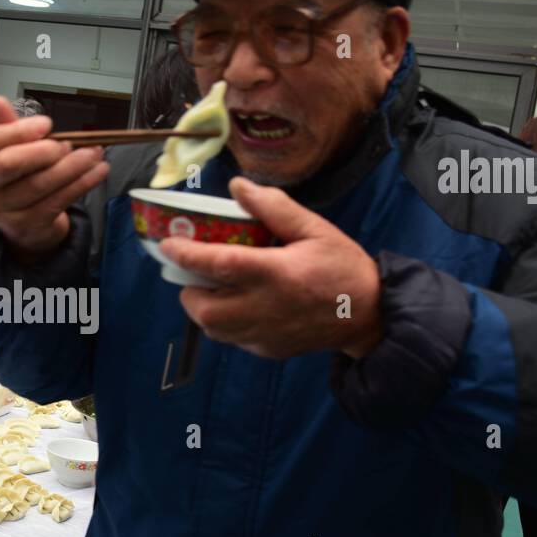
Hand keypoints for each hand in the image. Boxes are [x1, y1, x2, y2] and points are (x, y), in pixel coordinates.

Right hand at [0, 96, 108, 261]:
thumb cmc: (15, 180)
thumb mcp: (7, 152)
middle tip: (67, 143)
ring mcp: (3, 213)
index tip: (47, 124)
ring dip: (71, 166)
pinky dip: (82, 184)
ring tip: (95, 152)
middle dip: (40, 151)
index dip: (17, 131)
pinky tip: (99, 170)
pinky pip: (58, 201)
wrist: (22, 226)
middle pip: (7, 165)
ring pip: (38, 185)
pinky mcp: (28, 227)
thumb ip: (6, 128)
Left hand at [158, 177, 382, 359]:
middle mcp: (266, 308)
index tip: (167, 243)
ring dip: (205, 308)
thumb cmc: (343, 268)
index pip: (219, 264)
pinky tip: (241, 304)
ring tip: (217, 288)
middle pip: (205, 309)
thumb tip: (237, 186)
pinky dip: (226, 323)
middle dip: (190, 290)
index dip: (187, 254)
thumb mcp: (314, 229)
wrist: (369, 316)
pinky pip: (233, 339)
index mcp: (277, 273)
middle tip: (198, 272)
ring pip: (214, 329)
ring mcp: (266, 334)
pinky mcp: (268, 350)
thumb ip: (273, 208)